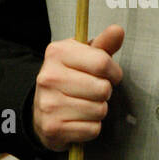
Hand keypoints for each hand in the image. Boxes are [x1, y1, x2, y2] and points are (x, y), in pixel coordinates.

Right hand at [32, 24, 124, 151]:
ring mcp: (49, 104)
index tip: (108, 75)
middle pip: (103, 89)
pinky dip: (91, 127)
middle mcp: (48, 77)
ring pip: (100, 110)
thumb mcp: (83, 56)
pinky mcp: (53, 127)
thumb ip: (103, 44)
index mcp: (57, 53)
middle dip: (105, 92)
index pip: (102, 62)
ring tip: (85, 105)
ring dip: (98, 110)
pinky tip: (79, 119)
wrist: (41, 110)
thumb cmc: (68, 79)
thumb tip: (118, 30)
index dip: (113, 71)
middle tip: (93, 91)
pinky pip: (92, 129)